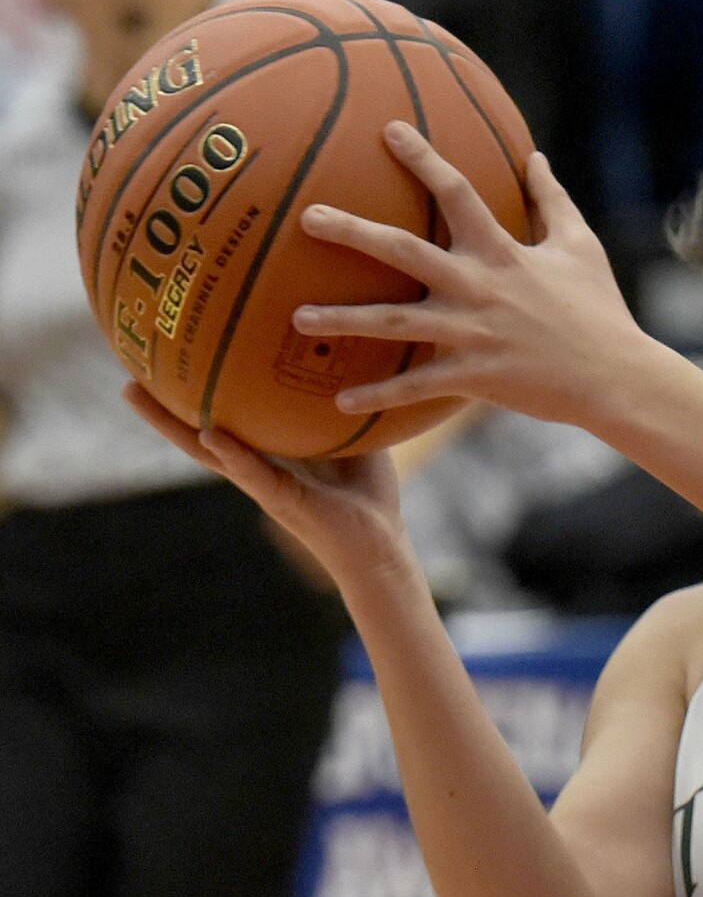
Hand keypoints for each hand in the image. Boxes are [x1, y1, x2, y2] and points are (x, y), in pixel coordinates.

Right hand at [123, 383, 411, 587]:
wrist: (381, 544)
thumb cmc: (367, 492)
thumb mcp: (355, 437)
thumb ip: (344, 405)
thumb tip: (350, 353)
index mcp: (270, 451)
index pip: (225, 417)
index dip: (197, 393)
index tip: (170, 361)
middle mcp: (256, 466)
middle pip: (198, 430)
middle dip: (163, 406)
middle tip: (128, 373)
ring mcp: (262, 484)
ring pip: (207, 451)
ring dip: (172, 425)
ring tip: (138, 394)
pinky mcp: (281, 500)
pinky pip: (252, 473)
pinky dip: (231, 454)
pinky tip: (211, 434)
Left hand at [292, 122, 650, 428]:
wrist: (615, 375)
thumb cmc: (599, 307)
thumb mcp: (580, 245)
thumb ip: (552, 200)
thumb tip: (536, 156)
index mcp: (503, 251)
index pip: (457, 192)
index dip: (423, 158)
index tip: (389, 130)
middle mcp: (478, 287)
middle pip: (403, 251)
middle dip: (353, 232)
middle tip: (307, 217)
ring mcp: (471, 333)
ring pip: (393, 322)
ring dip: (342, 318)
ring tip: (297, 314)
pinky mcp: (471, 377)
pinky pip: (414, 388)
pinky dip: (377, 396)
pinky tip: (338, 400)